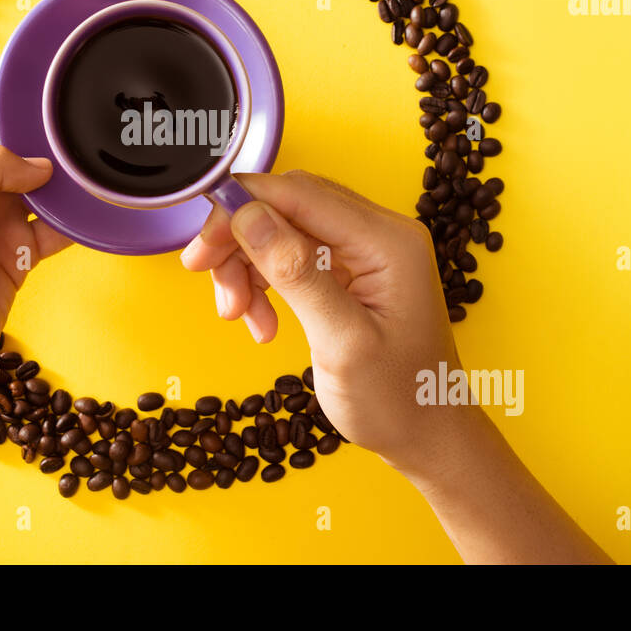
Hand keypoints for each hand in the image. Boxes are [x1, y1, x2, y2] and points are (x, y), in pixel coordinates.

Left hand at [0, 79, 70, 405]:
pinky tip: (97, 210)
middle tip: (88, 114)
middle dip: (49, 133)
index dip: (11, 87)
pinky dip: (75, 221)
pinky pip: (52, 230)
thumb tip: (37, 162)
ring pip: (40, 188)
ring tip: (102, 159)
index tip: (47, 69)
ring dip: (67, 178)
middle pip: (16, 147)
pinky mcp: (13, 260)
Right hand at [180, 170, 481, 483]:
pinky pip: (292, 255)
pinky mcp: (352, 270)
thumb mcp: (342, 342)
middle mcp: (380, 235)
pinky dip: (265, 282)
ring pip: (282, 230)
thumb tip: (249, 215)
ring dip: (248, 266)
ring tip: (237, 313)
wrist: (428, 436)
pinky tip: (260, 321)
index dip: (241, 207)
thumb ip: (297, 274)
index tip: (203, 243)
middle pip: (286, 205)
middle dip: (239, 238)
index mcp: (388, 242)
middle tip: (204, 274)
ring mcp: (367, 251)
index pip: (299, 193)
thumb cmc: (399, 400)